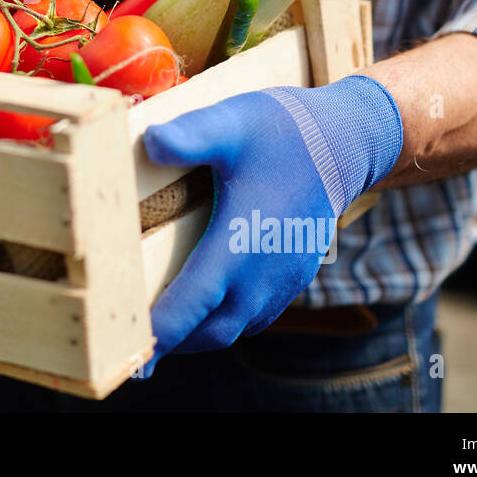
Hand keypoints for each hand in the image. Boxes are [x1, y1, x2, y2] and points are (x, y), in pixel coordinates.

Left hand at [141, 75, 402, 369]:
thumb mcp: (232, 123)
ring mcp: (281, 280)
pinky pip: (253, 316)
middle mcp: (263, 274)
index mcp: (240, 244)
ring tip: (160, 332)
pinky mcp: (291, 277)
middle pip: (210, 330)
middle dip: (172, 344)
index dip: (161, 334)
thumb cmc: (283, 131)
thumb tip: (152, 142)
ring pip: (233, 327)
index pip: (193, 305)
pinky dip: (223, 321)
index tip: (132, 353)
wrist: (344, 142)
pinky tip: (203, 309)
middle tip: (131, 346)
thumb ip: (192, 135)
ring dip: (197, 335)